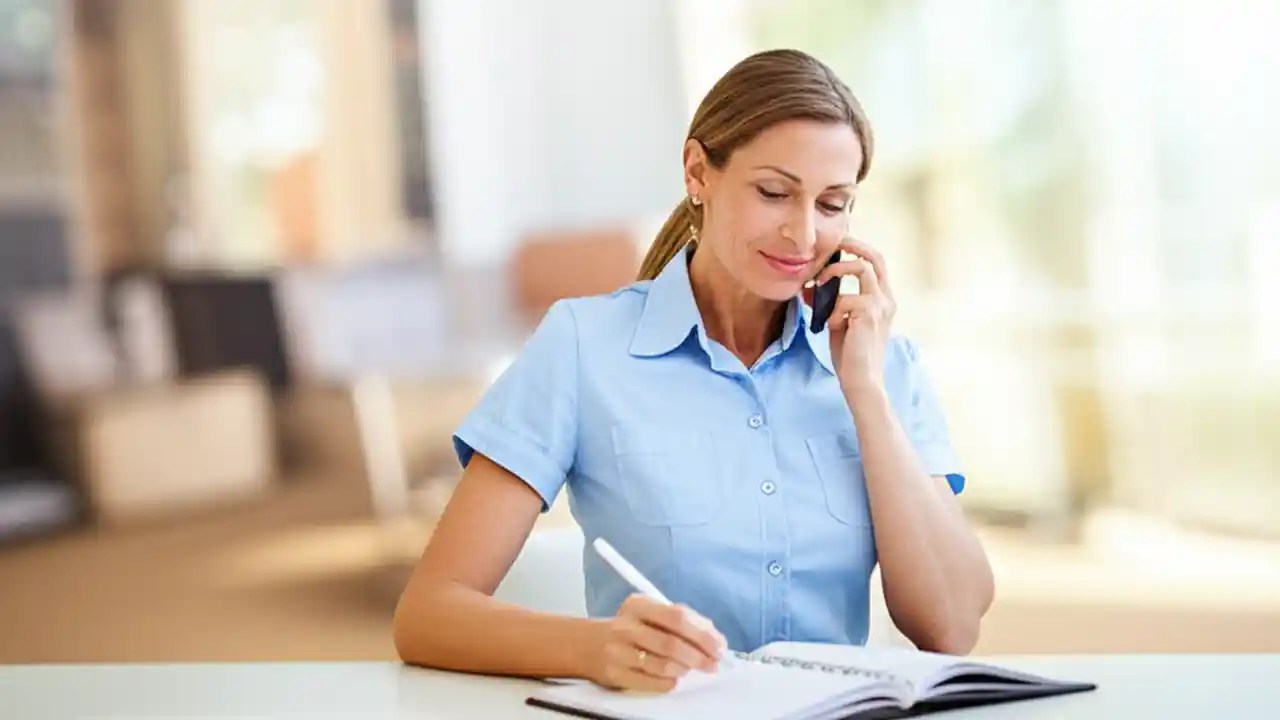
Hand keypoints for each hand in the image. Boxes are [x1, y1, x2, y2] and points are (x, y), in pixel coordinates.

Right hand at [585, 594, 726, 692]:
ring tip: (689, 669)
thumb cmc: (630, 629)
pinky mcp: (615, 673)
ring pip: (662, 665)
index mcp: (639, 605)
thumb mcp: (650, 615)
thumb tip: (716, 639)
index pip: (677, 617)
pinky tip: (673, 679)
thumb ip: (682, 621)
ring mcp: (618, 651)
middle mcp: (626, 626)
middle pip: (671, 643)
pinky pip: (651, 682)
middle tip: (712, 664)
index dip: (703, 634)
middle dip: (698, 656)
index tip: (720, 647)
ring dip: (684, 669)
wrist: (587, 644)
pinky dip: (668, 682)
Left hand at [811, 237, 895, 393]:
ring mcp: (881, 305)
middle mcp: (886, 299)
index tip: (837, 246)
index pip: (875, 264)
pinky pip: (844, 298)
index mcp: (882, 300)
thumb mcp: (839, 322)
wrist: (860, 380)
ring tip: (819, 286)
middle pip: (875, 257)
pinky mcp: (870, 314)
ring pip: (861, 268)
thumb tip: (812, 286)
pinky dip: (831, 310)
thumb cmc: (850, 355)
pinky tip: (831, 326)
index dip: (858, 250)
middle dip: (853, 244)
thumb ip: (833, 303)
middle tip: (834, 242)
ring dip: (836, 272)